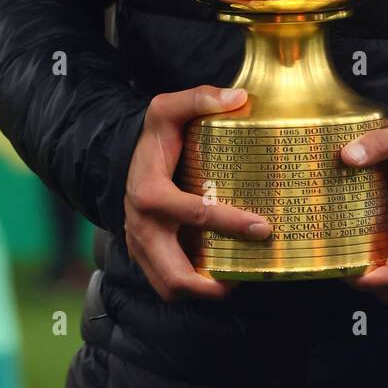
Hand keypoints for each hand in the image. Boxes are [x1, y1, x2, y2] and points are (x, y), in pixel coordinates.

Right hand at [124, 86, 271, 302]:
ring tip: (238, 278)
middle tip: (249, 275)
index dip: (232, 224)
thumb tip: (238, 98)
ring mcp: (139, 246)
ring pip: (169, 288)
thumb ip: (198, 98)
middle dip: (213, 285)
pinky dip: (193, 284)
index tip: (264, 228)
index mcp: (150, 193)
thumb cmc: (153, 135)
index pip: (195, 215)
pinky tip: (221, 272)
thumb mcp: (167, 108)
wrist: (122, 156)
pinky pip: (166, 282)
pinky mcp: (143, 255)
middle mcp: (141, 228)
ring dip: (203, 290)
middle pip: (174, 277)